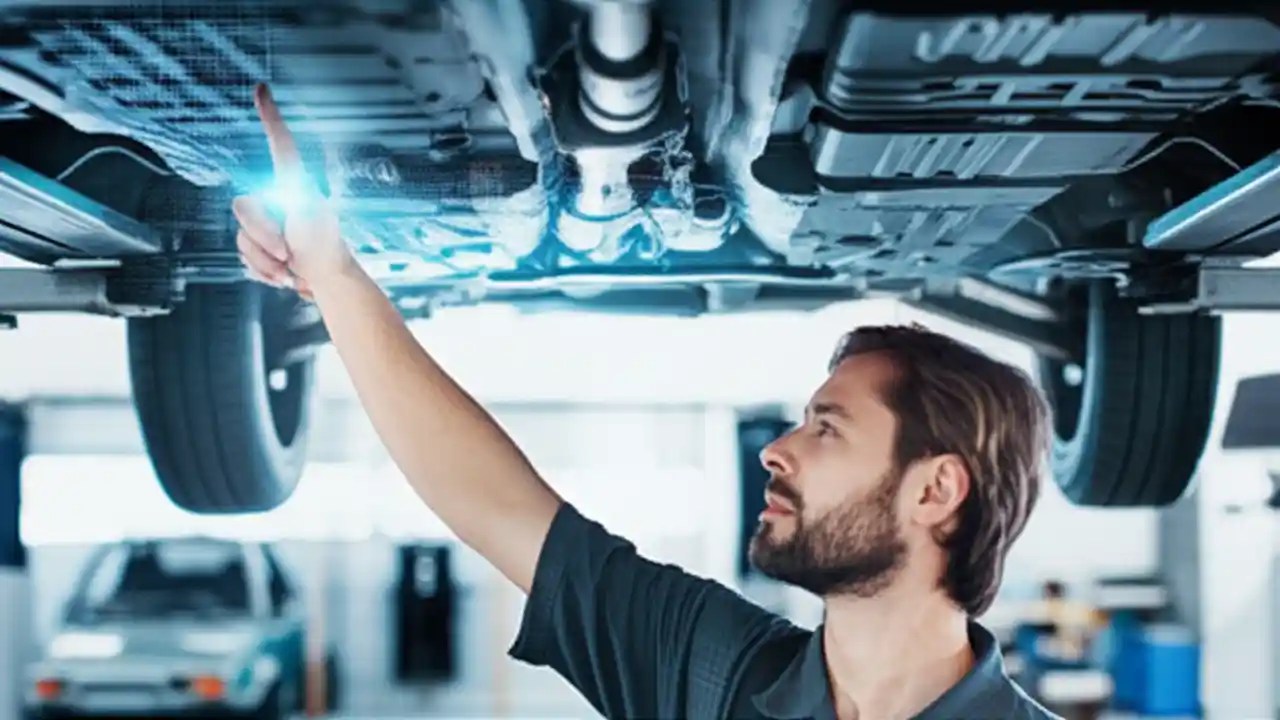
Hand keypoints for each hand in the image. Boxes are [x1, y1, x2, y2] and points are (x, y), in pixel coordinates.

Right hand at [232, 83, 353, 297]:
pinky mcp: (258, 247)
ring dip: (265, 258)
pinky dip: (263, 271)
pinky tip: (284, 274)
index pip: (279, 144)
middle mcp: (276, 199)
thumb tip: (285, 185)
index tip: (263, 89)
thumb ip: (290, 189)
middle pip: (243, 208)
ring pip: (240, 237)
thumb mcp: (309, 213)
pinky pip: (242, 257)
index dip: (270, 116)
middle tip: (288, 250)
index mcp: (293, 185)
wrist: (327, 282)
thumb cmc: (324, 245)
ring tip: (290, 265)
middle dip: (263, 235)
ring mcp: (264, 224)